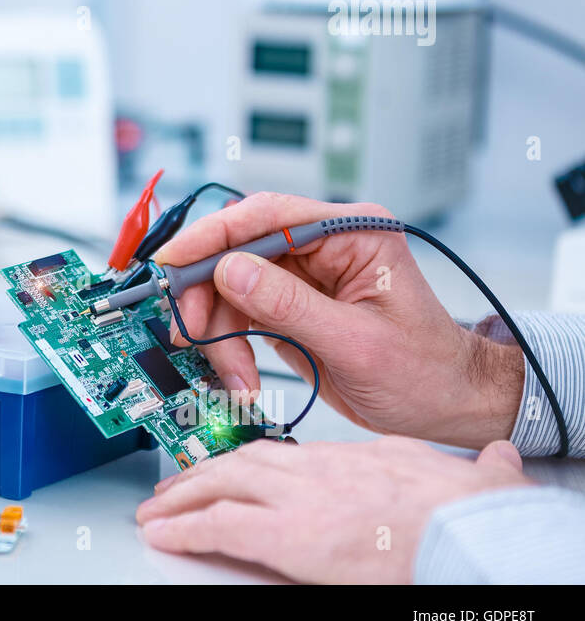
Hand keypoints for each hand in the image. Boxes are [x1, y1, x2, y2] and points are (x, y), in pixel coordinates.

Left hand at [136, 437, 530, 582]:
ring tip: (158, 511)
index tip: (232, 469)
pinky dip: (184, 529)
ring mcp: (298, 499)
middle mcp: (318, 470)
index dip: (251, 461)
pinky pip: (217, 527)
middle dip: (203, 475)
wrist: (473, 531)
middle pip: (243, 463)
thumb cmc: (471, 514)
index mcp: (355, 459)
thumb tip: (497, 459)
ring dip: (183, 498)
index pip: (289, 455)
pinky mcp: (287, 535)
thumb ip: (464, 469)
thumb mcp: (463, 478)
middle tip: (176, 487)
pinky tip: (164, 536)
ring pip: (221, 486)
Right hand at [154, 191, 523, 447]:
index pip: (267, 215)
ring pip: (229, 286)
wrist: (446, 405)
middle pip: (237, 250)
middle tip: (189, 331)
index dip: (213, 236)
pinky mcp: (289, 303)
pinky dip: (228, 344)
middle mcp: (323, 245)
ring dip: (219, 331)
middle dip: (208, 294)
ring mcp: (303, 274)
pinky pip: (238, 312)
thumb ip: (290, 305)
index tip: (174, 262)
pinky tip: (239, 375)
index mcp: (351, 232)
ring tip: (234, 376)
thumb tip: (230, 271)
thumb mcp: (357, 343)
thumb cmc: (425, 372)